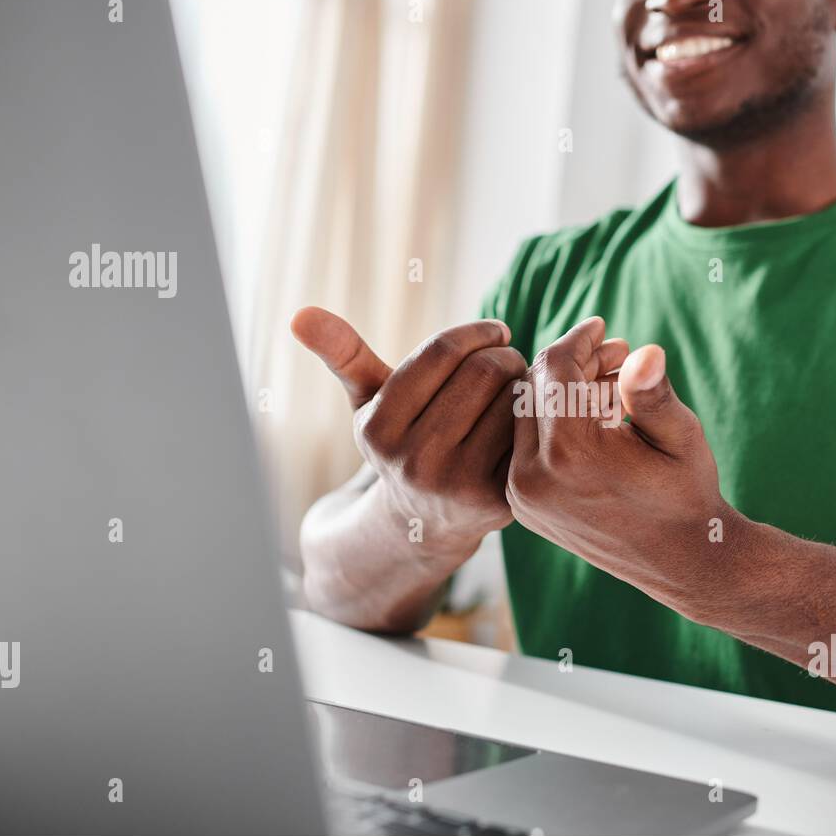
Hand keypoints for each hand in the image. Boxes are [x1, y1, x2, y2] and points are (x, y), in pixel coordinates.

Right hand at [292, 307, 526, 552]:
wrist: (425, 521)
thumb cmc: (403, 441)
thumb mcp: (369, 402)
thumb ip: (343, 355)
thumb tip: (299, 314)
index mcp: (376, 429)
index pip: (441, 351)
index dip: (476, 332)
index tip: (495, 332)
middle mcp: (412, 461)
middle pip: (483, 372)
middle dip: (504, 357)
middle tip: (509, 362)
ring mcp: (455, 485)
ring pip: (511, 399)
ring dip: (524, 385)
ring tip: (515, 389)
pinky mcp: (496, 501)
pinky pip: (529, 433)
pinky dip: (536, 417)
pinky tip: (527, 419)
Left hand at [506, 317, 738, 616]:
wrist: (681, 562)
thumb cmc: (687, 495)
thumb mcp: (680, 440)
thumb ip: (653, 395)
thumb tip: (645, 353)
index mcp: (572, 455)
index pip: (555, 369)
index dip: (579, 339)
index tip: (602, 327)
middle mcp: (534, 476)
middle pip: (533, 388)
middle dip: (572, 364)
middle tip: (615, 355)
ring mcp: (522, 495)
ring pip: (524, 414)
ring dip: (561, 391)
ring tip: (610, 386)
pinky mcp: (522, 506)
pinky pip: (523, 445)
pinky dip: (552, 422)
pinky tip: (595, 418)